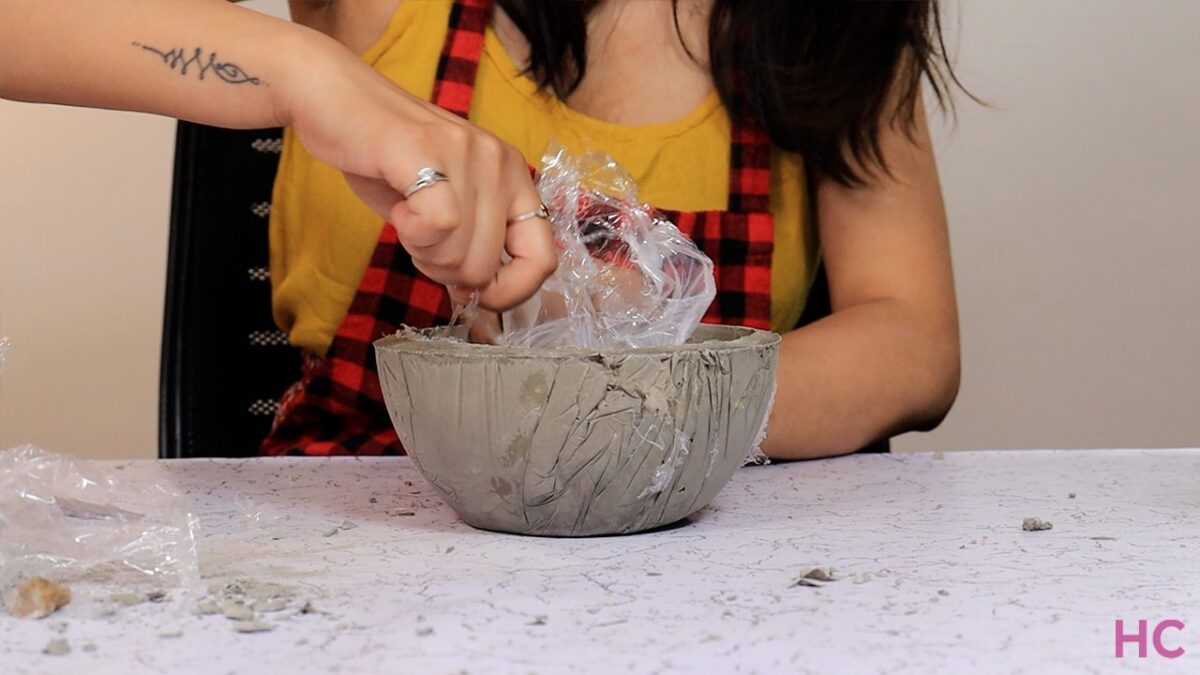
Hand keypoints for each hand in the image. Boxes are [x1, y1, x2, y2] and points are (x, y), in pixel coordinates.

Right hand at [275, 32, 555, 309]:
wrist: (333, 100)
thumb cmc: (384, 159)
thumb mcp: (442, 208)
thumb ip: (468, 247)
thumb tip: (478, 296)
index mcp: (513, 178)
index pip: (542, 257)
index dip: (510, 291)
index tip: (474, 296)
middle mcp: (501, 161)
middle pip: (486, 265)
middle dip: (444, 271)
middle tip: (418, 239)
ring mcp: (468, 151)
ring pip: (461, 253)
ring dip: (423, 252)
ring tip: (405, 215)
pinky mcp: (427, 149)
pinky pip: (438, 223)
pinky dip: (412, 233)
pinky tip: (398, 209)